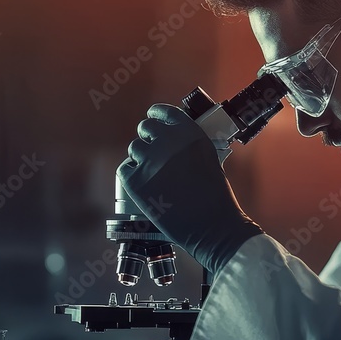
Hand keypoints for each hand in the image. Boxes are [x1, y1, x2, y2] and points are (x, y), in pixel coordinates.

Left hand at [116, 104, 262, 274]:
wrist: (212, 227)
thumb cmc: (215, 198)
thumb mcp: (210, 159)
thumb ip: (189, 145)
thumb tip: (172, 139)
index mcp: (190, 133)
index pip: (164, 112)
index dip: (156, 114)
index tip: (153, 117)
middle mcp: (168, 142)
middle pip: (145, 128)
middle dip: (148, 137)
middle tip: (153, 151)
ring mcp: (150, 162)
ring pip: (134, 149)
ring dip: (141, 158)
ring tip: (154, 174)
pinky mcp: (136, 182)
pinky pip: (125, 169)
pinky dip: (132, 175)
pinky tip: (143, 184)